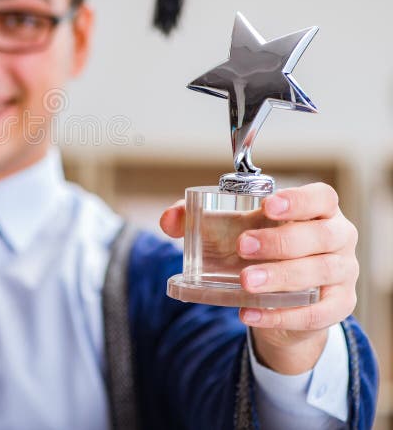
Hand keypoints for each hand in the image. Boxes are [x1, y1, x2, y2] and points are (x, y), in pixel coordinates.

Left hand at [159, 182, 358, 373]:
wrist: (280, 299)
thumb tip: (169, 220)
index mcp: (317, 211)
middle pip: (321, 236)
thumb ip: (196, 219)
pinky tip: (251, 312)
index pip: (321, 197)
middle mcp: (338, 238)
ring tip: (245, 282)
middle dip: (281, 241)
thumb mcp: (231, 229)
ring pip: (321, 273)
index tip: (267, 206)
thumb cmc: (259, 249)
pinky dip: (283, 314)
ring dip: (281, 277)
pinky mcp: (338, 306)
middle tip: (243, 246)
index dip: (299, 200)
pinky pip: (317, 312)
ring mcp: (343, 273)